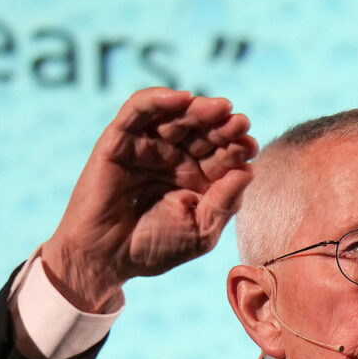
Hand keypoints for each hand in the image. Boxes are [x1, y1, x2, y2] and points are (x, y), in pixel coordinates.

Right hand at [41, 88, 257, 310]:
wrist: (106, 260)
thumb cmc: (154, 249)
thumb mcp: (201, 230)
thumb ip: (225, 203)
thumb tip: (250, 171)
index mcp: (197, 178)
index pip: (222, 156)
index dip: (237, 148)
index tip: (251, 147)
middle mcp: (174, 158)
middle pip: (203, 132)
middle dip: (223, 126)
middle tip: (240, 122)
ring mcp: (148, 146)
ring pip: (176, 117)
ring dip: (199, 110)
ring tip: (220, 109)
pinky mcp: (119, 140)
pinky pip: (138, 110)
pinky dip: (158, 99)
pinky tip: (181, 99)